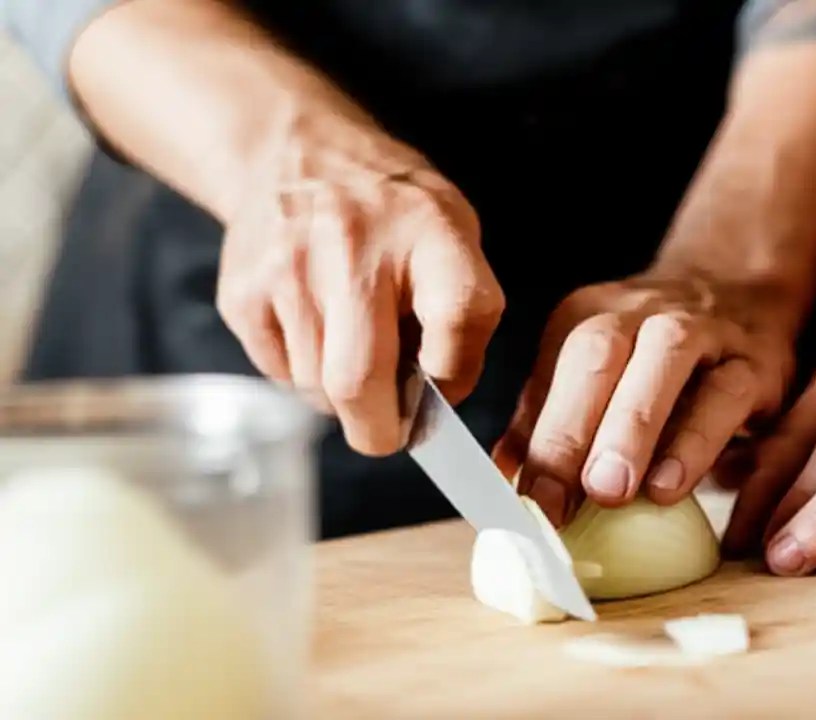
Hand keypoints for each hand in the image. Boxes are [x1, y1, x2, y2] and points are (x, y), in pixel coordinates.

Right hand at [216, 112, 503, 454]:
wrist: (297, 153)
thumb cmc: (394, 211)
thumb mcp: (455, 233)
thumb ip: (464, 314)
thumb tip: (438, 401)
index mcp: (428, 229)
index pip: (457, 319)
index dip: (454, 375)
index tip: (444, 388)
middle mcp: (352, 247)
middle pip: (358, 381)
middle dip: (378, 428)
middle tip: (390, 429)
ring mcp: (287, 271)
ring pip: (317, 389)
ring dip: (342, 396)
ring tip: (354, 348)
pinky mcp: (242, 295)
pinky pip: (282, 375)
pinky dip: (305, 375)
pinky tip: (318, 331)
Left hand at [494, 273, 798, 524]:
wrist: (742, 294)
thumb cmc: (655, 360)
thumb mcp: (597, 379)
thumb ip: (546, 422)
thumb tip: (501, 479)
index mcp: (588, 316)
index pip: (555, 371)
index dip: (540, 439)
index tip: (530, 504)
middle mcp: (639, 313)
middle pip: (599, 352)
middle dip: (576, 423)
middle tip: (561, 490)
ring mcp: (701, 328)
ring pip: (666, 360)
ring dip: (636, 426)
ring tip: (615, 491)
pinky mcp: (754, 361)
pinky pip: (728, 393)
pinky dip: (699, 440)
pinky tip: (673, 484)